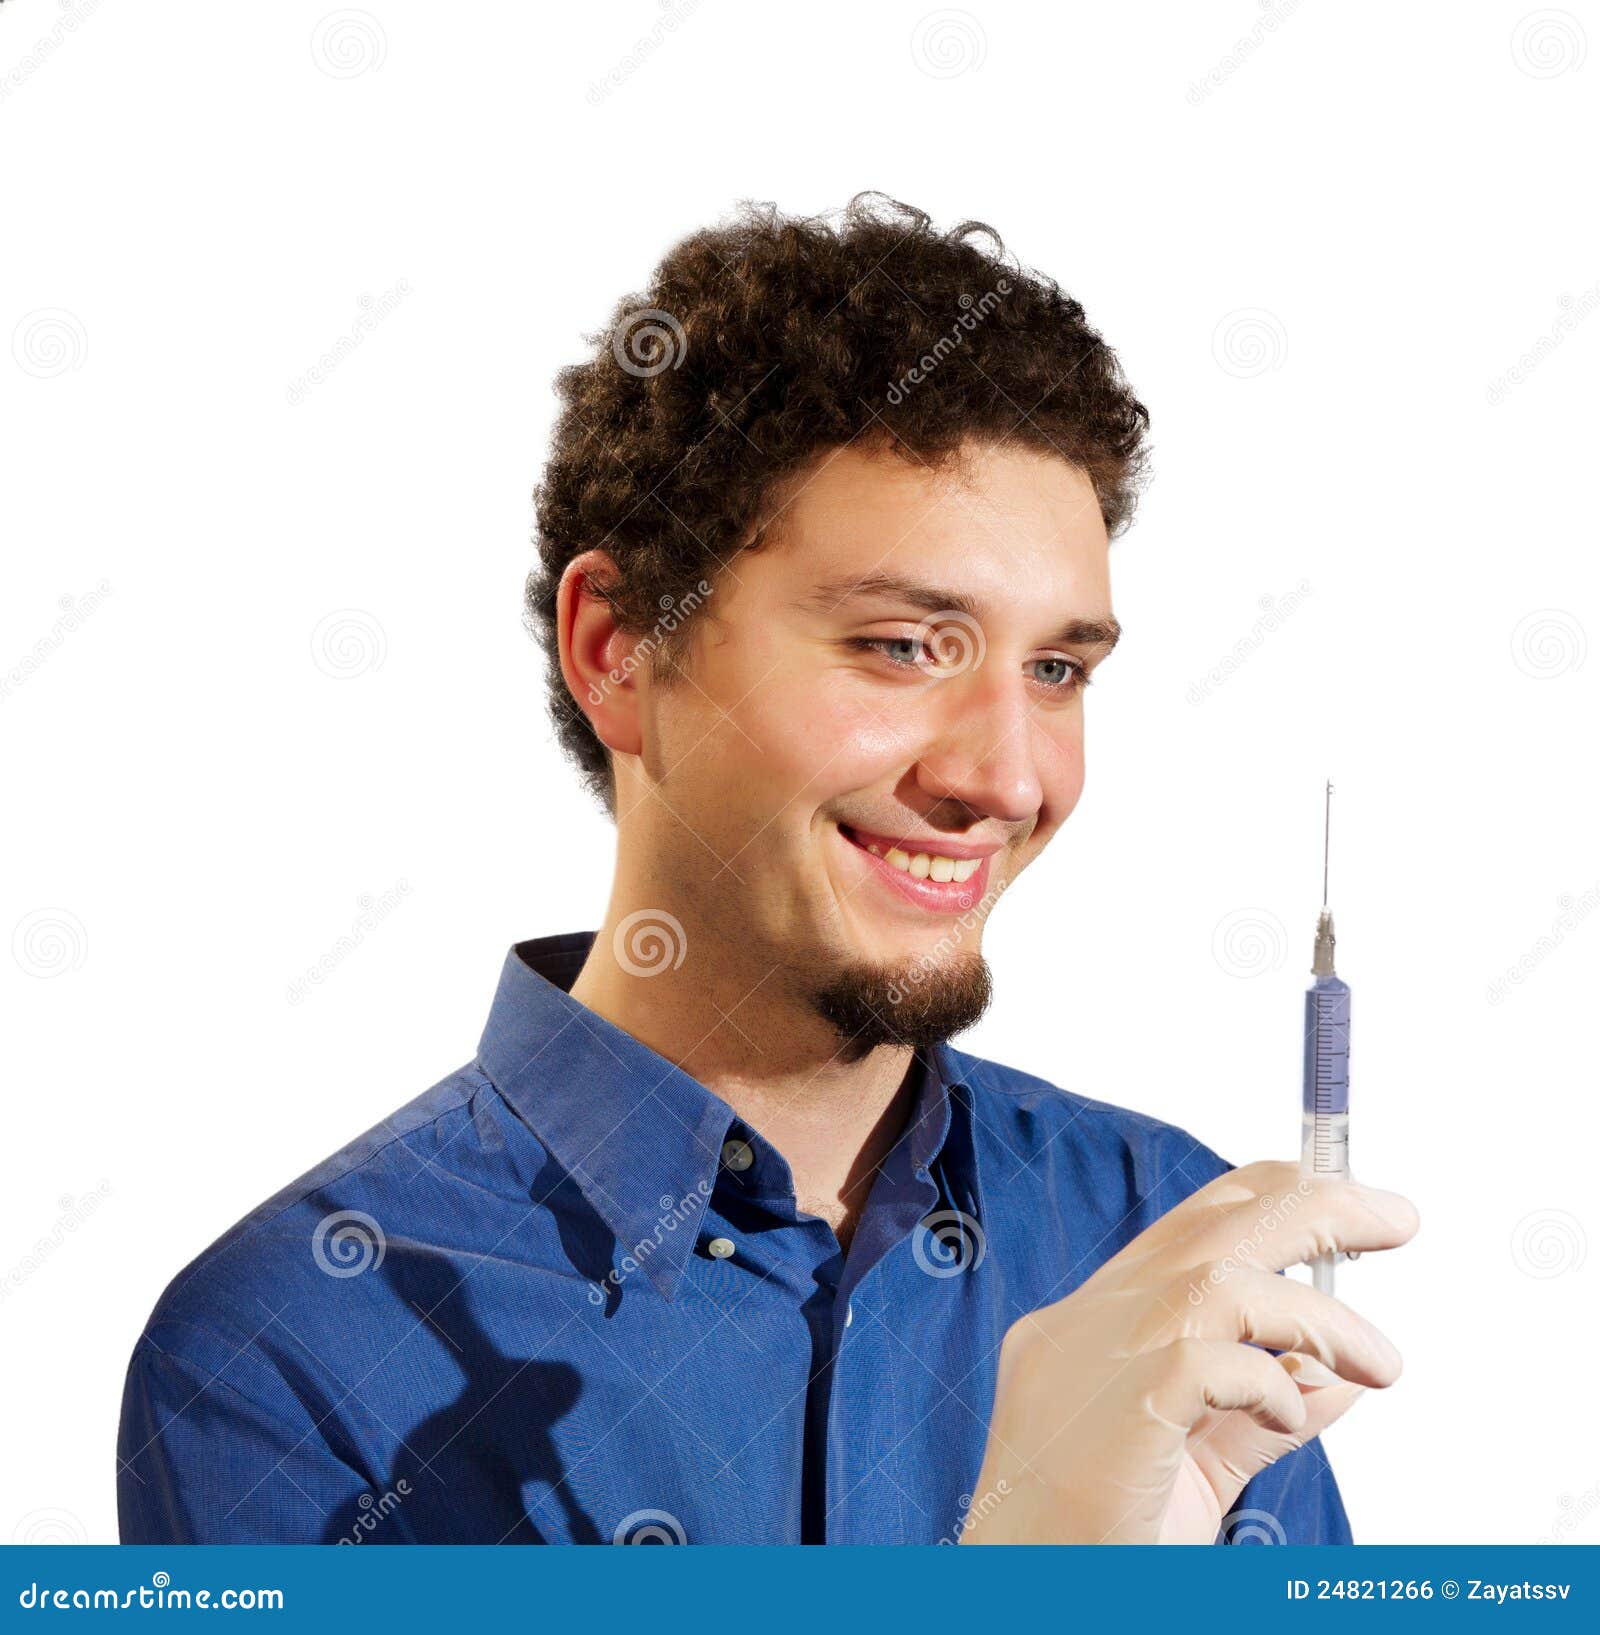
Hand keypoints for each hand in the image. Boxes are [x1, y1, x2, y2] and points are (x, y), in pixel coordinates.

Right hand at [958, 1160, 1419, 1543]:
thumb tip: (1342, 1373)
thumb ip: (1260, 1413)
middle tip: (1396, 1216)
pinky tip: (1288, 1422)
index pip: (1183, 1229)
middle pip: (1207, 1227)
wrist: (1026, 1603)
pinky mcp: (1119, 1408)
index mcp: (1090, 1326)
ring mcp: (1092, 1358)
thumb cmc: (1096, 1548)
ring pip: (1220, 1278)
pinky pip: (1213, 1361)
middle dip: (1313, 1207)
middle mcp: (1084, 1324)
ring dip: (1317, 1312)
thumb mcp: (1193, 1469)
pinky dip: (1272, 1385)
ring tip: (1382, 1361)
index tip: (1340, 1195)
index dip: (1264, 1194)